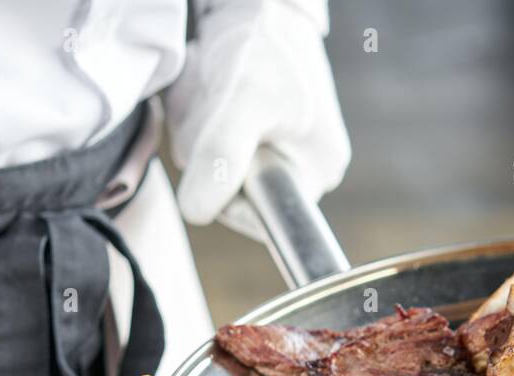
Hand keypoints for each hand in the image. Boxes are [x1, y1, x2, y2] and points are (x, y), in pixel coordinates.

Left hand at [166, 0, 350, 238]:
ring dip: (197, 127)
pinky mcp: (247, 136)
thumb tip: (197, 212)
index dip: (224, 187)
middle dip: (207, 148)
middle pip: (227, 193)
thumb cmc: (263, 46)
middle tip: (217, 102)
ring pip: (208, 169)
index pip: (257, 217)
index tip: (221, 140)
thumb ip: (222, 159)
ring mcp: (273, 153)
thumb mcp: (243, 101)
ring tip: (215, 88)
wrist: (256, 5)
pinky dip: (196, 119)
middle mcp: (300, 170)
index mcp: (317, 172)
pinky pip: (205, 147)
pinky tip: (209, 90)